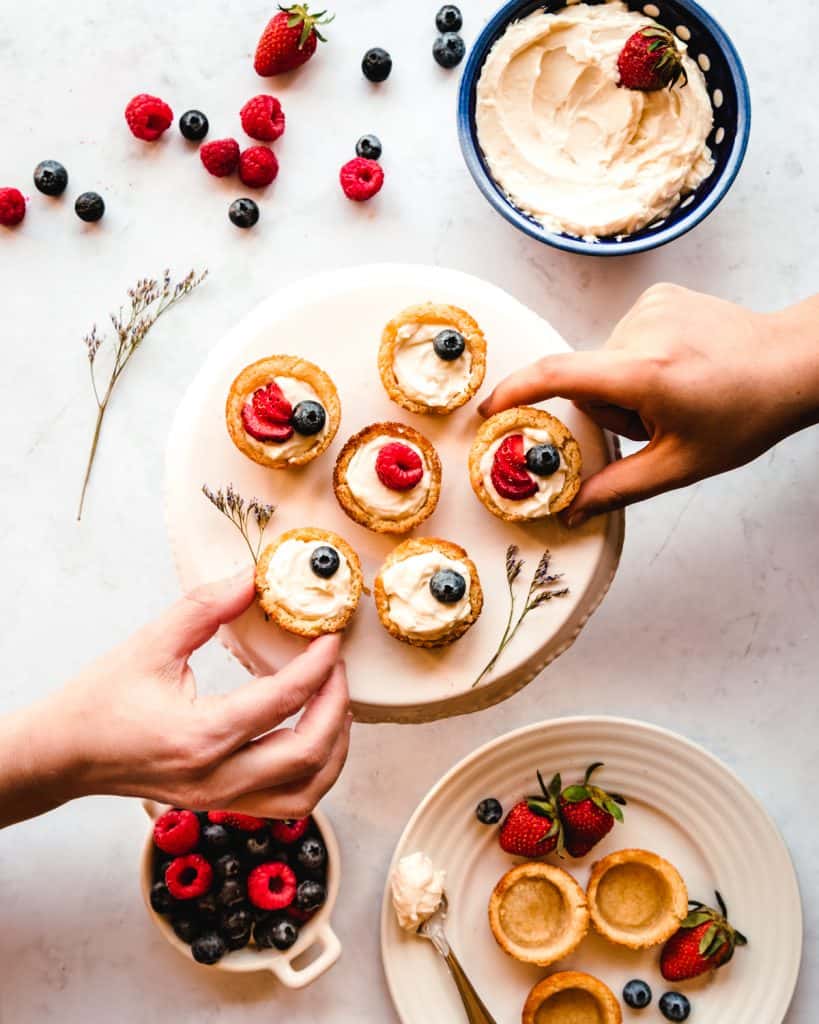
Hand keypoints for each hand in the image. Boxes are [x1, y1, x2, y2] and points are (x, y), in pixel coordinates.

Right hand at [0, 571, 351, 827]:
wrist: (65, 753)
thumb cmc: (101, 701)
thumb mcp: (152, 642)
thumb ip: (206, 607)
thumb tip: (252, 578)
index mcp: (200, 735)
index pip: (282, 701)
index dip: (318, 666)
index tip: (331, 638)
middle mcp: (216, 777)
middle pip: (308, 754)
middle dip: (336, 706)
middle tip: (337, 668)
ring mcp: (220, 798)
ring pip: (306, 792)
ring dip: (334, 749)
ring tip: (337, 705)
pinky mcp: (220, 803)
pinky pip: (287, 804)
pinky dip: (314, 773)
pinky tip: (314, 739)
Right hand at [480, 284, 818, 523]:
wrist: (791, 362)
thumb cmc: (746, 413)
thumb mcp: (680, 464)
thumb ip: (617, 489)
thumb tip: (572, 512)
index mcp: (646, 374)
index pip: (559, 376)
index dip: (515, 393)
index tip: (488, 409)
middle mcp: (643, 332)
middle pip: (586, 382)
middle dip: (608, 408)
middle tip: (655, 420)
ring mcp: (651, 307)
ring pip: (603, 361)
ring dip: (624, 384)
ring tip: (672, 392)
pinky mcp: (658, 295)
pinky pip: (622, 337)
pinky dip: (637, 358)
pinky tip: (676, 365)